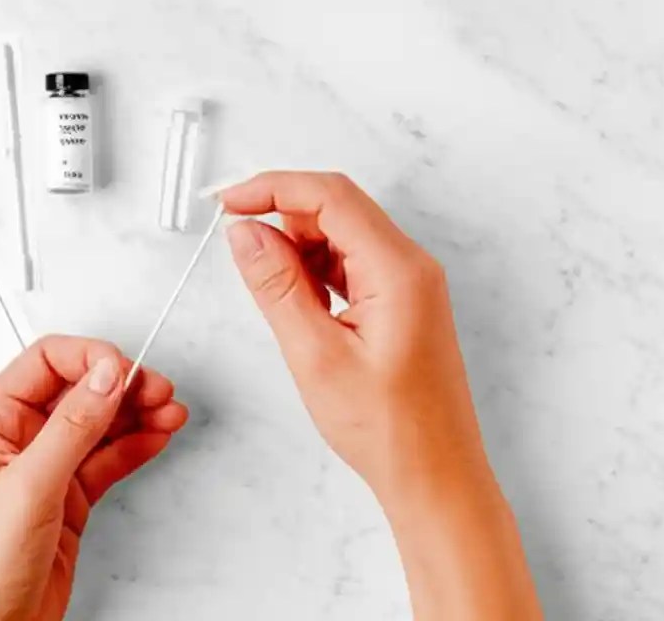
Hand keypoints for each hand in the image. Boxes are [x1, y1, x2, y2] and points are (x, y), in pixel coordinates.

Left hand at [0, 335, 187, 620]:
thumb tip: (104, 376)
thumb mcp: (29, 485)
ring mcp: (46, 467)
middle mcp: (18, 438)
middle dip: (121, 384)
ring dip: (136, 413)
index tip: (125, 370)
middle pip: (79, 389)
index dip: (89, 358)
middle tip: (158, 390)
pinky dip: (136, 445)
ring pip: (100, 423)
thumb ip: (72, 427)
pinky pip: (108, 458)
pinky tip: (158, 436)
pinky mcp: (69, 496)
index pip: (46, 362)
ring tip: (169, 411)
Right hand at [220, 171, 540, 619]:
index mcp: (399, 271)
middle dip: (281, 213)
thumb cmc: (388, 429)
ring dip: (296, 245)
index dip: (272, 187)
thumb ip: (277, 287)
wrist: (435, 476)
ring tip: (266, 287)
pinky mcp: (400, 302)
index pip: (330, 196)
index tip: (228, 202)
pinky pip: (350, 263)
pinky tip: (293, 299)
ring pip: (341, 234)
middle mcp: (411, 267)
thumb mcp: (316, 355)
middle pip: (337, 207)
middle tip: (235, 239)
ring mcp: (408, 283)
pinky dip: (314, 269)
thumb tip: (245, 234)